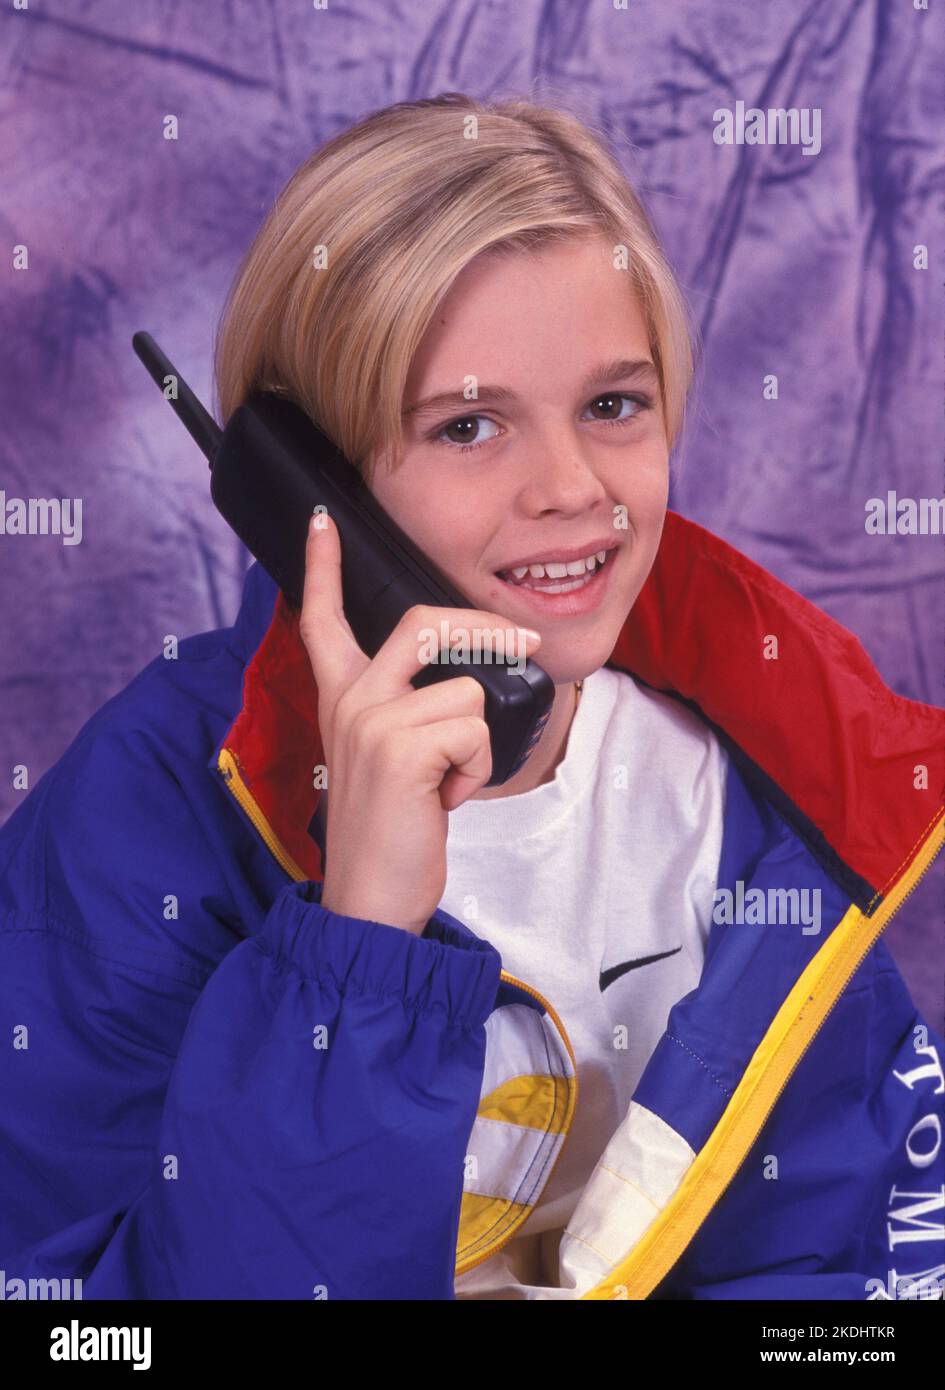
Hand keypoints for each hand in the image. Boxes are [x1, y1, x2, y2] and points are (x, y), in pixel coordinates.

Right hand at [299, 510, 540, 933]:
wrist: (370, 897)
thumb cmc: (389, 829)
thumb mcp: (386, 758)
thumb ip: (405, 711)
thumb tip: (464, 678)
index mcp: (341, 697)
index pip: (323, 617)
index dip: (323, 566)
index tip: (322, 521)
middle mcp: (349, 699)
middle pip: (423, 621)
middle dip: (483, 627)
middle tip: (523, 643)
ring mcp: (371, 719)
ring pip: (469, 688)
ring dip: (478, 743)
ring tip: (446, 782)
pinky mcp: (401, 746)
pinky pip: (474, 728)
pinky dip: (477, 768)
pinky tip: (445, 798)